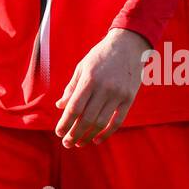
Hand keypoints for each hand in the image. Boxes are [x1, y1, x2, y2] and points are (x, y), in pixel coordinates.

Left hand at [54, 28, 149, 147]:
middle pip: (87, 118)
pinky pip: (117, 121)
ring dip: (88, 136)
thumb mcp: (82, 67)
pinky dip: (107, 133)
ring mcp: (118, 94)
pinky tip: (96, 140)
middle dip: (74, 133)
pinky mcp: (129, 98)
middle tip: (67, 143)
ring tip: (79, 143)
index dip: (65, 122)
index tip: (58, 133)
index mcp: (89, 78)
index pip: (74, 107)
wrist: (128, 45)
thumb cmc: (101, 56)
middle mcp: (104, 87)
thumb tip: (60, 106)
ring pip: (101, 122)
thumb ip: (72, 87)